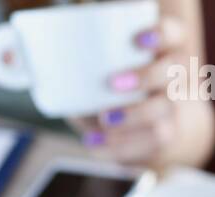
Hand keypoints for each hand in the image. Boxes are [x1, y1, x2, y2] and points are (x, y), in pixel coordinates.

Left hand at [68, 16, 214, 167]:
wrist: (145, 123)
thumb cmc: (112, 86)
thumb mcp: (100, 69)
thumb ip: (81, 66)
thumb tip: (40, 72)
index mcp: (162, 47)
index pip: (173, 33)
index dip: (160, 34)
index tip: (136, 40)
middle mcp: (174, 75)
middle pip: (173, 71)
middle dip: (145, 77)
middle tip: (113, 84)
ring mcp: (172, 106)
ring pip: (164, 110)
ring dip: (133, 116)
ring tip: (104, 121)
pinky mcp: (165, 134)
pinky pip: (150, 143)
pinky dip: (119, 146)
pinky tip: (93, 143)